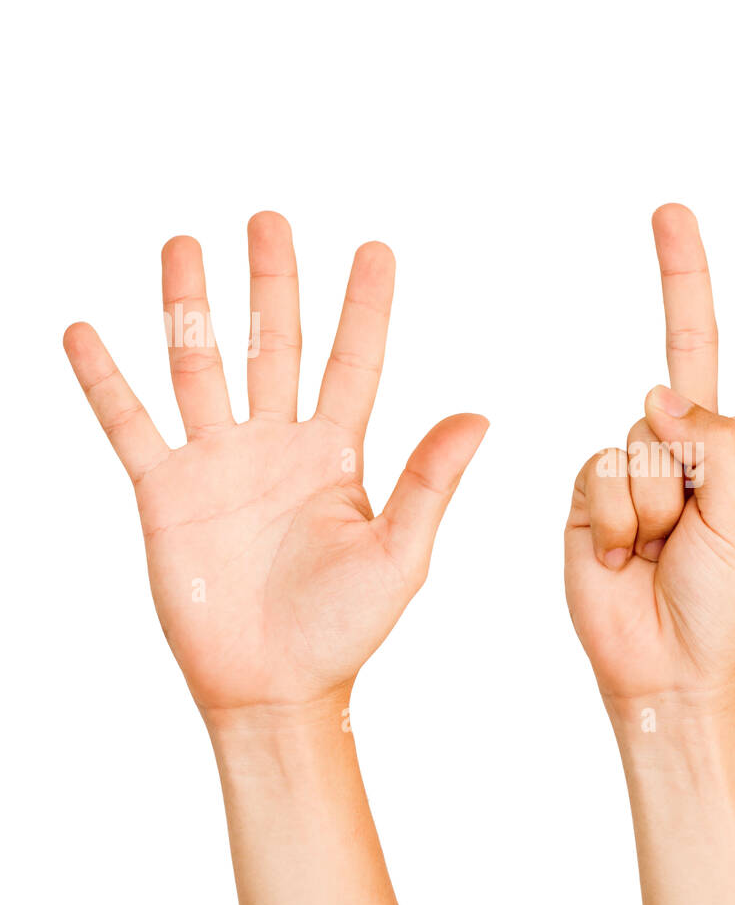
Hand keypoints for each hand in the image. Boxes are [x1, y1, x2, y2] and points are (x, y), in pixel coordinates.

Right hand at [64, 212, 486, 726]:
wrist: (275, 685)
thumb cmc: (346, 627)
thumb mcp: (401, 552)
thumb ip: (430, 481)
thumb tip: (479, 414)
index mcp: (339, 455)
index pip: (354, 361)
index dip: (364, 306)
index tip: (376, 248)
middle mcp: (278, 445)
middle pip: (275, 344)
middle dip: (274, 282)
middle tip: (270, 218)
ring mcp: (219, 464)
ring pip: (200, 365)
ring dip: (190, 306)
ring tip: (183, 244)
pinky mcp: (165, 493)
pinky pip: (130, 425)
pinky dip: (106, 380)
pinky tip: (85, 330)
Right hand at [564, 204, 734, 720]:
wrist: (667, 667)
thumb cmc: (727, 607)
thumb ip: (713, 442)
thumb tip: (656, 390)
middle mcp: (698, 449)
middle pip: (690, 346)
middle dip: (682, 277)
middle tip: (670, 210)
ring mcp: (643, 466)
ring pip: (640, 429)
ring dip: (654, 499)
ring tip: (664, 548)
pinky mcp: (593, 490)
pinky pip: (600, 469)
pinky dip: (615, 516)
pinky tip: (624, 553)